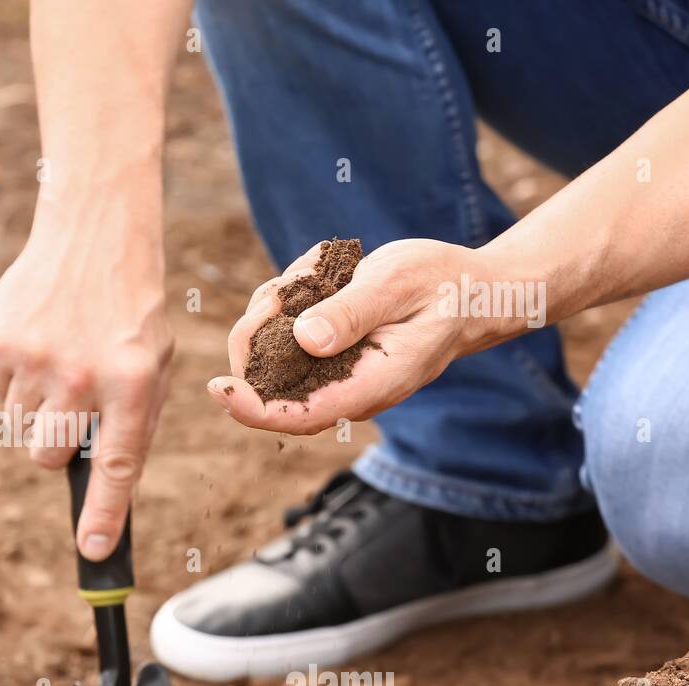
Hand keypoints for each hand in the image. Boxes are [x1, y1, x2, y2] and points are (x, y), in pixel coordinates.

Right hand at [0, 219, 172, 560]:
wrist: (94, 231)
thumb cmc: (130, 308)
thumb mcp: (155, 364)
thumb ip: (132, 423)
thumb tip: (100, 486)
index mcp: (132, 382)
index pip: (117, 467)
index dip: (104, 516)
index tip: (94, 552)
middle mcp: (81, 375)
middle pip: (49, 458)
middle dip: (59, 448)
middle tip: (74, 412)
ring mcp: (33, 359)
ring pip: (21, 430)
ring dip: (38, 413)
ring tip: (61, 364)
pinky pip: (0, 394)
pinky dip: (17, 381)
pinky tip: (40, 344)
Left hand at [206, 238, 505, 434]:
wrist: (469, 292)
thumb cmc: (442, 286)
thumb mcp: (398, 285)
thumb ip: (353, 312)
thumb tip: (304, 339)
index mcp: (371, 385)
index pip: (299, 415)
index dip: (252, 408)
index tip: (219, 387)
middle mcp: (345, 389)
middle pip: (269, 386)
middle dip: (255, 336)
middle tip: (280, 288)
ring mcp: (332, 374)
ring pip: (268, 354)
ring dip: (273, 308)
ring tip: (315, 268)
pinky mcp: (323, 353)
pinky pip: (281, 333)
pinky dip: (286, 298)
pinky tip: (318, 270)